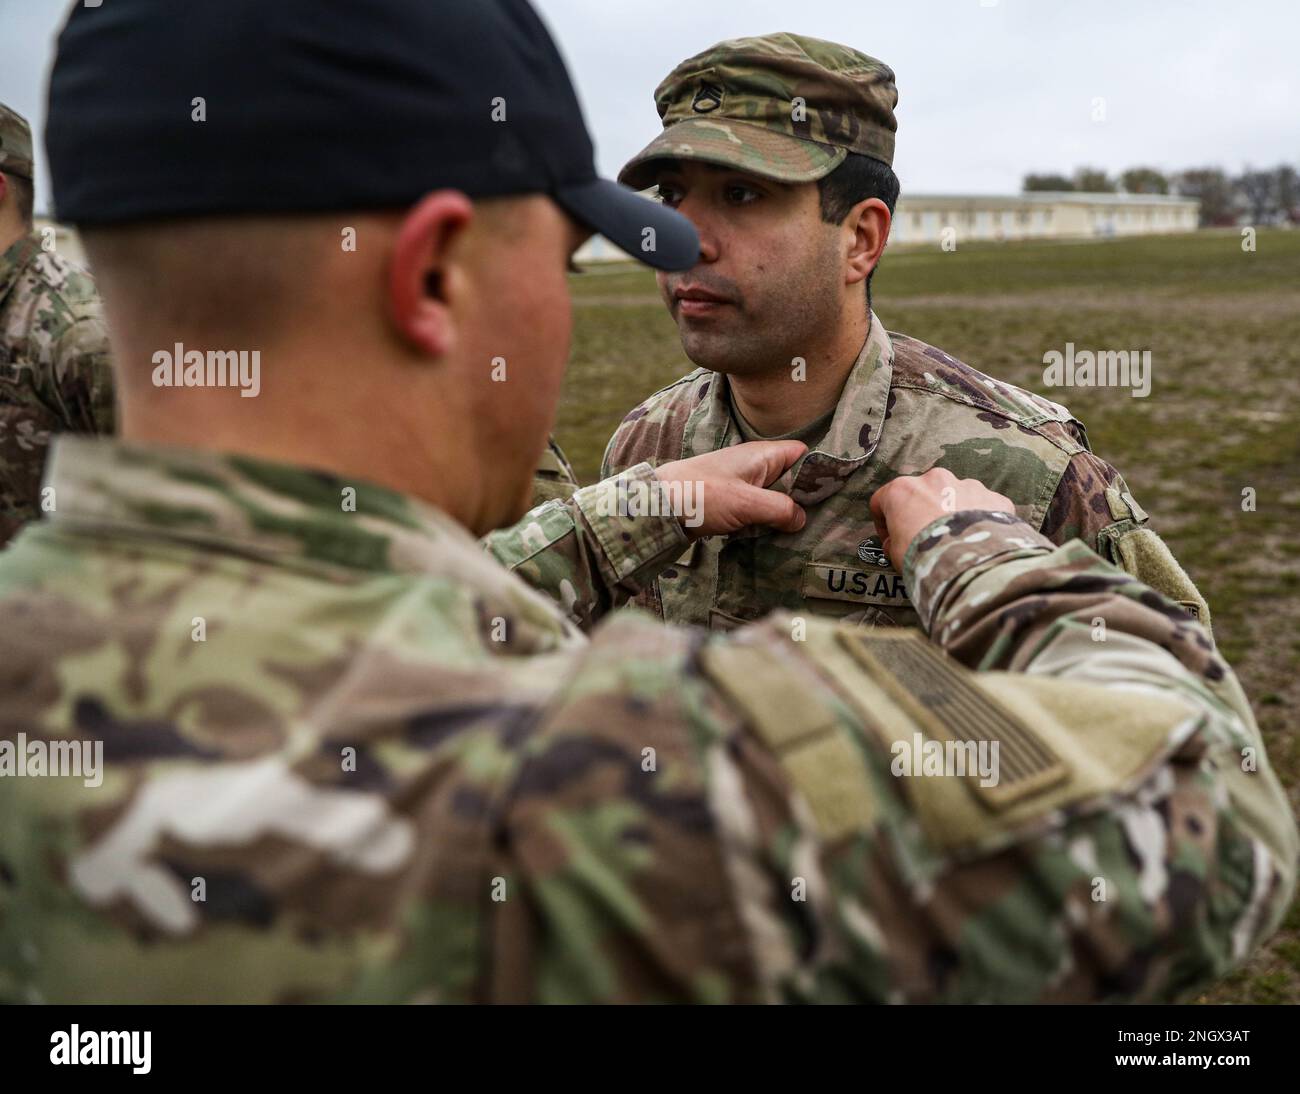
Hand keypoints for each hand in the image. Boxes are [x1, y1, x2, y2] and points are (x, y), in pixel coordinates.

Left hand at [654, 441, 805, 539]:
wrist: (659, 506)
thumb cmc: (701, 495)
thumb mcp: (747, 503)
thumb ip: (780, 509)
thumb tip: (801, 519)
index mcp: (762, 455)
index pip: (803, 454)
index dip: (819, 471)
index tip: (831, 495)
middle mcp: (755, 465)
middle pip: (791, 478)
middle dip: (802, 498)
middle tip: (819, 521)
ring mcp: (743, 484)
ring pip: (775, 496)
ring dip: (782, 514)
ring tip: (798, 533)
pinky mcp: (731, 501)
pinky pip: (758, 509)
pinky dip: (764, 521)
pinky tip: (771, 537)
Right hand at [869, 467, 1015, 571]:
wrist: (968, 564)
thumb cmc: (924, 557)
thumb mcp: (895, 554)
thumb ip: (893, 541)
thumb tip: (895, 542)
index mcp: (903, 490)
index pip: (884, 499)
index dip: (884, 521)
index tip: (891, 538)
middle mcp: (934, 479)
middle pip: (923, 494)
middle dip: (923, 513)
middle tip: (927, 540)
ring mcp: (967, 485)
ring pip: (955, 497)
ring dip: (953, 514)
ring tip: (956, 541)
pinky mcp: (993, 498)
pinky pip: (984, 507)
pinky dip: (980, 521)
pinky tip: (979, 541)